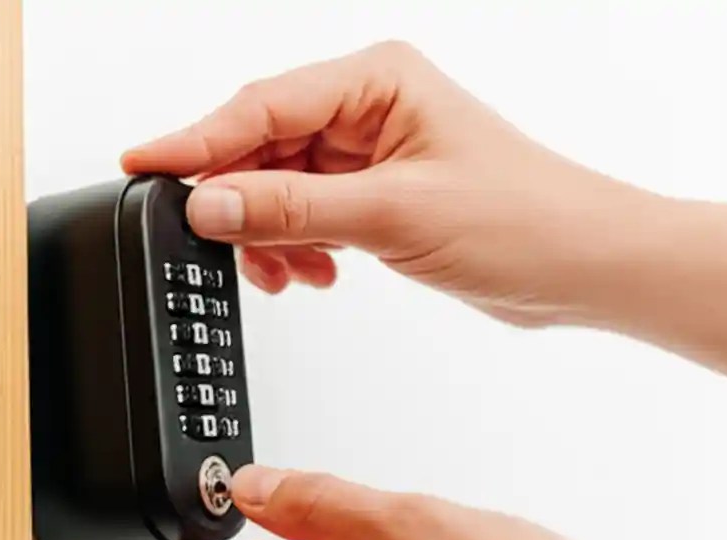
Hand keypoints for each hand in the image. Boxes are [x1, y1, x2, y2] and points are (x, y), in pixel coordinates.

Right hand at [121, 41, 665, 328]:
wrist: (582, 268)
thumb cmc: (524, 218)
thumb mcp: (392, 213)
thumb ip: (289, 209)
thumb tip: (208, 204)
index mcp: (375, 81)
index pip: (261, 108)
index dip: (196, 141)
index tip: (144, 165)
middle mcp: (366, 107)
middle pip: (259, 147)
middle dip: (237, 201)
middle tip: (209, 242)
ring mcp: (365, 151)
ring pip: (274, 186)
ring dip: (267, 233)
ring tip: (285, 271)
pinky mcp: (370, 193)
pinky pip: (300, 213)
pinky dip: (293, 245)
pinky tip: (311, 272)